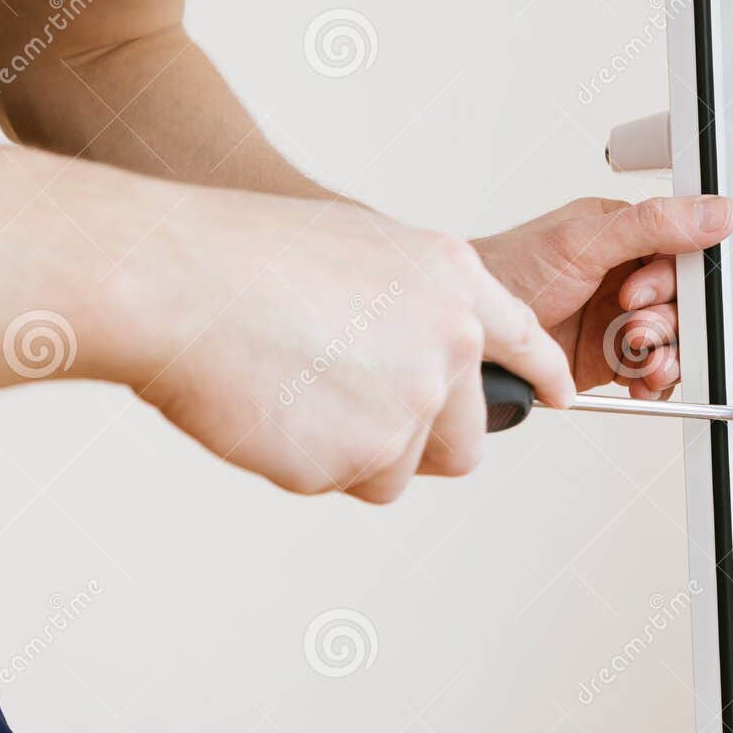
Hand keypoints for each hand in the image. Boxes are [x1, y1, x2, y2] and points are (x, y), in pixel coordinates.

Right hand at [121, 189, 575, 503]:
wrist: (178, 284)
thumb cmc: (240, 259)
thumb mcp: (355, 248)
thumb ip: (407, 303)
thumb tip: (413, 351)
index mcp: (450, 282)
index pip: (522, 341)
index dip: (535, 378)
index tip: (554, 397)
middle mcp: (448, 345)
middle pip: (464, 441)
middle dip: (419, 445)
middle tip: (356, 421)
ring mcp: (410, 407)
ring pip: (394, 470)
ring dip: (349, 455)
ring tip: (291, 397)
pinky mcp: (362, 459)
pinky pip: (339, 484)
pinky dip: (303, 463)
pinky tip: (269, 412)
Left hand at [472, 195, 732, 398]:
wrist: (473, 329)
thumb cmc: (510, 270)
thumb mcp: (583, 240)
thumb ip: (652, 225)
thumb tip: (713, 212)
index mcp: (625, 234)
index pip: (682, 252)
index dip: (676, 278)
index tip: (646, 292)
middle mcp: (625, 276)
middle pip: (682, 301)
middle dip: (667, 321)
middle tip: (636, 328)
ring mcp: (617, 319)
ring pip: (671, 339)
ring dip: (666, 353)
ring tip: (642, 359)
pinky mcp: (608, 357)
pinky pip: (650, 370)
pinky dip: (653, 379)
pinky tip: (643, 381)